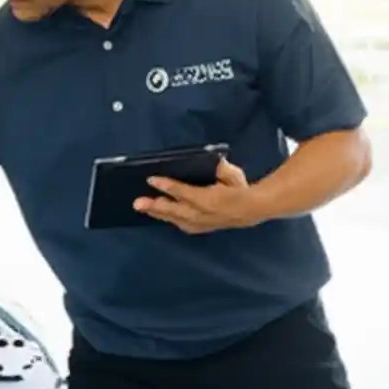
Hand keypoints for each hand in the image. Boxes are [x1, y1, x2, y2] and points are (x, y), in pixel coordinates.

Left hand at [133, 158, 264, 233]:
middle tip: (137, 202)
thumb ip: (221, 168)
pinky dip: (166, 218)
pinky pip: (178, 223)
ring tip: (141, 207)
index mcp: (208, 199)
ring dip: (156, 213)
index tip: (151, 179)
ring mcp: (199, 223)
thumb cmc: (239, 189)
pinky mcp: (199, 228)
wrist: (251, 210)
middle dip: (154, 205)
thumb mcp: (233, 174)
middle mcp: (201, 213)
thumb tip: (212, 161)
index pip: (184, 192)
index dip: (167, 186)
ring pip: (173, 218)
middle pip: (173, 209)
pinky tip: (156, 214)